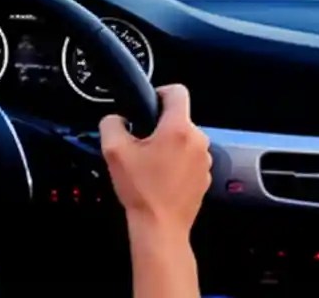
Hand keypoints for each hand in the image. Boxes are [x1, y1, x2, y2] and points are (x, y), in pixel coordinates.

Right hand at [100, 85, 211, 237]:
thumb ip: (111, 124)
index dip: (160, 92)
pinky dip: (179, 163)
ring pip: (185, 140)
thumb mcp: (114, 152)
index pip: (177, 91)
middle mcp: (197, 140)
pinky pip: (191, 159)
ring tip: (152, 165)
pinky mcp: (206, 176)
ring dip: (170, 146)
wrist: (160, 227)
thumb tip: (115, 118)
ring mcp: (205, 159)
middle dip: (161, 127)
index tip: (150, 103)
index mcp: (178, 128)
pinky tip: (162, 178)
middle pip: (179, 119)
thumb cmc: (142, 192)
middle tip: (142, 144)